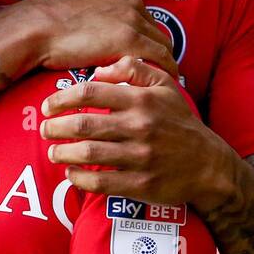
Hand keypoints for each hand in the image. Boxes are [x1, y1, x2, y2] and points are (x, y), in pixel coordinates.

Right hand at [29, 0, 178, 78]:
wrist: (36, 27)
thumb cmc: (43, 14)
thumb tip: (75, 2)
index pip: (141, 15)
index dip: (142, 34)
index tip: (140, 49)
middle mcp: (131, 2)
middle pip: (155, 29)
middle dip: (154, 49)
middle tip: (153, 69)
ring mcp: (133, 20)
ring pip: (162, 44)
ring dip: (163, 62)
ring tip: (161, 81)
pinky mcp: (130, 41)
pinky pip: (160, 58)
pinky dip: (165, 71)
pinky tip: (163, 84)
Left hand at [40, 55, 235, 208]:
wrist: (209, 165)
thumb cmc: (180, 123)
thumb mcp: (166, 86)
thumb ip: (134, 69)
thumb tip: (99, 71)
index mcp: (142, 100)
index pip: (91, 92)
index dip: (62, 99)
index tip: (47, 106)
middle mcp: (140, 127)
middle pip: (83, 124)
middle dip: (55, 128)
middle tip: (44, 130)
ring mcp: (140, 157)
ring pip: (87, 154)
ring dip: (62, 153)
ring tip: (53, 151)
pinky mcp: (140, 184)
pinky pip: (99, 182)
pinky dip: (78, 178)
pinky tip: (71, 172)